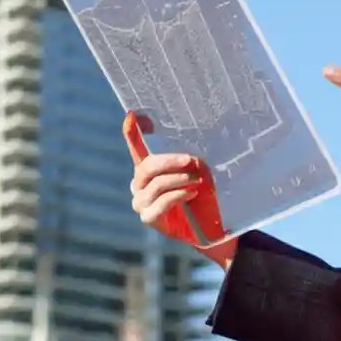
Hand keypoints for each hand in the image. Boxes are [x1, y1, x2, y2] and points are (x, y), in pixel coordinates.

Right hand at [124, 112, 236, 268]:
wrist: (208, 225)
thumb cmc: (203, 192)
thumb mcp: (199, 171)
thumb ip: (191, 159)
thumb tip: (195, 150)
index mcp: (148, 167)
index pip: (136, 146)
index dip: (132, 132)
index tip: (132, 115)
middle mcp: (139, 183)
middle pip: (147, 167)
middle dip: (169, 161)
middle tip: (190, 160)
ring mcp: (141, 201)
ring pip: (155, 184)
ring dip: (178, 180)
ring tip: (197, 180)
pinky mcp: (149, 217)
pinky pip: (160, 203)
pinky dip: (177, 196)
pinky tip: (191, 194)